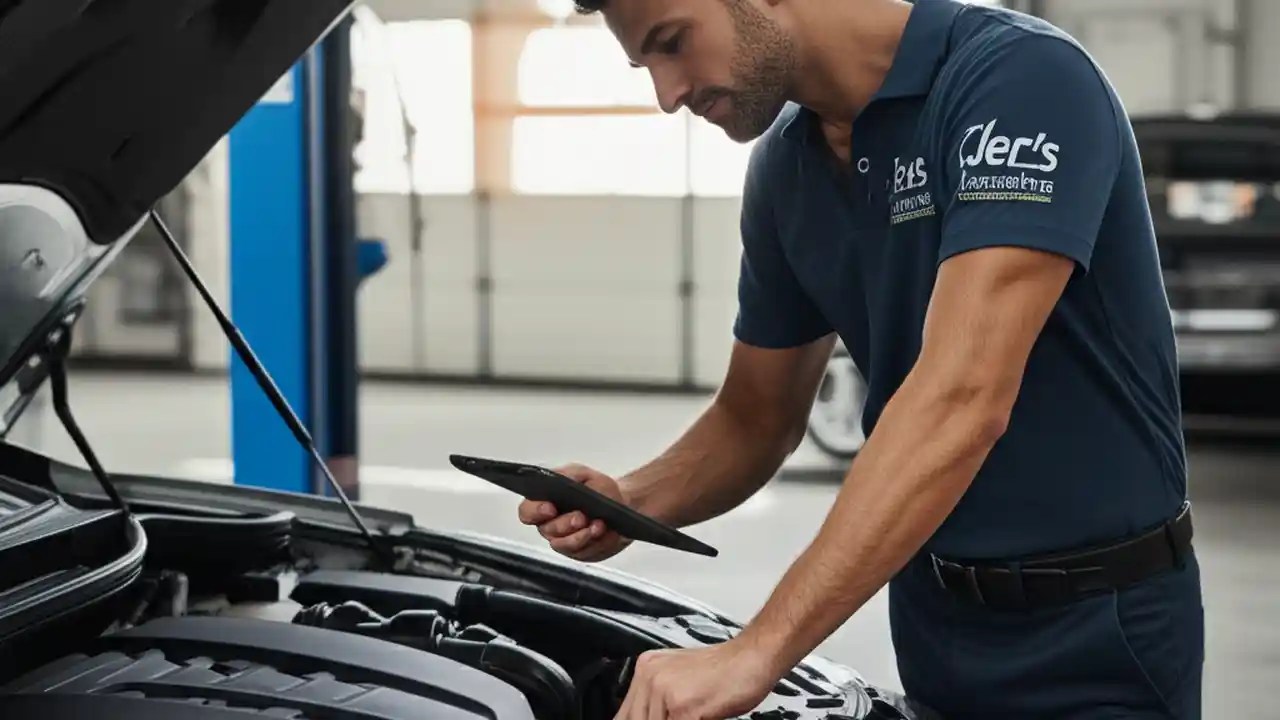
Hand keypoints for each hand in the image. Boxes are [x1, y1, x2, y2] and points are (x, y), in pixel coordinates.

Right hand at [517, 463, 633, 561]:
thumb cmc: (598, 488)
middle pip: (548, 530)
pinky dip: (596, 542)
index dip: (535, 511)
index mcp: (544, 503)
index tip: (550, 508)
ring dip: (581, 536)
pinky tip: (604, 532)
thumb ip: (569, 476)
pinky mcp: (581, 552)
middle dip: (565, 524)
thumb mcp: (583, 474)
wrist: (622, 504)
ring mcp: (565, 541)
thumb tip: (560, 482)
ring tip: (597, 526)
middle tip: (580, 517)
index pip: (527, 512)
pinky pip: (584, 553)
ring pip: (565, 545)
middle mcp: (550, 524)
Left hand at [615, 640, 778, 719]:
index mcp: (646, 669)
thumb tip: (647, 717)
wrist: (754, 657)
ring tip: (693, 717)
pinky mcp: (684, 708)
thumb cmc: (727, 671)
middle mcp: (650, 678)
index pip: (625, 715)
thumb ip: (658, 703)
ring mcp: (665, 692)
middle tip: (682, 718)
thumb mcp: (681, 681)